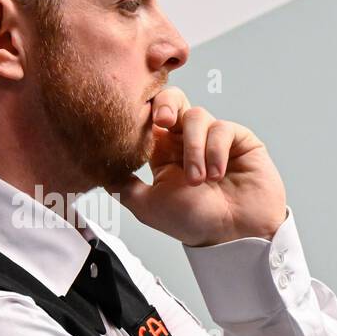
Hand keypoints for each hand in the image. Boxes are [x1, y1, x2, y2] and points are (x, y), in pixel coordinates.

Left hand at [105, 86, 288, 246]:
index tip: (137, 122)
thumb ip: (122, 185)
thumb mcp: (147, 205)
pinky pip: (222, 128)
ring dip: (194, 149)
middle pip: (173, 100)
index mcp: (163, 152)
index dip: (143, 113)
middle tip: (162, 121)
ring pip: (197, 117)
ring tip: (198, 181)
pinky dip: (216, 151)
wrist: (235, 235)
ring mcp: (213, 138)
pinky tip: (218, 174)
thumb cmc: (193, 223)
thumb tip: (97, 169)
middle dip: (166, 104)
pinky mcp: (238, 139)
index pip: (149, 117)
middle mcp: (187, 141)